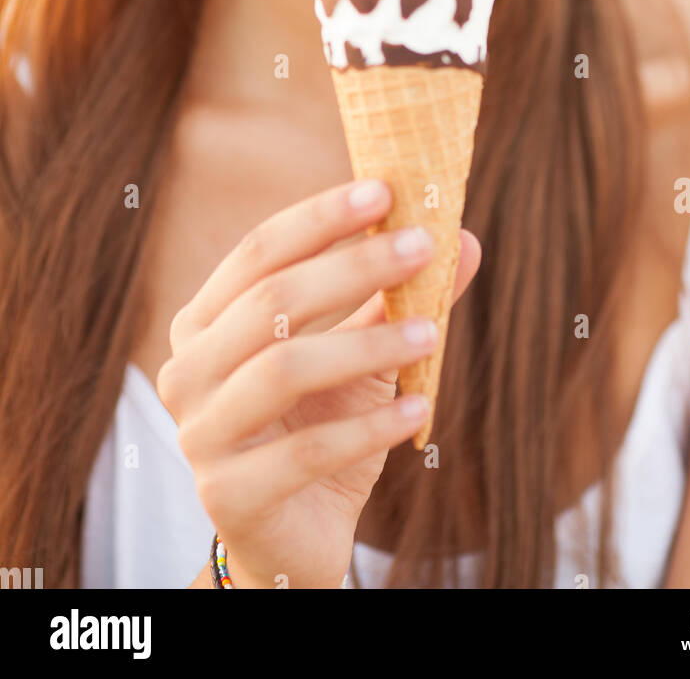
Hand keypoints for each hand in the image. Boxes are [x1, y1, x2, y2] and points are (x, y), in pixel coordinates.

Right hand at [158, 178, 480, 587]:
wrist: (293, 535)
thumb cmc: (321, 424)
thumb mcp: (363, 353)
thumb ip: (399, 298)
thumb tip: (465, 238)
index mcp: (204, 322)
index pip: (258, 251)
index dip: (321, 218)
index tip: (386, 190)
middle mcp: (187, 371)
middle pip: (270, 300)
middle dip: (353, 266)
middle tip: (423, 245)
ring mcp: (200, 435)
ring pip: (284, 370)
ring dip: (365, 344)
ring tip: (431, 333)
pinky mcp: (229, 496)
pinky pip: (306, 451)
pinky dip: (369, 427)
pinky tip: (419, 408)